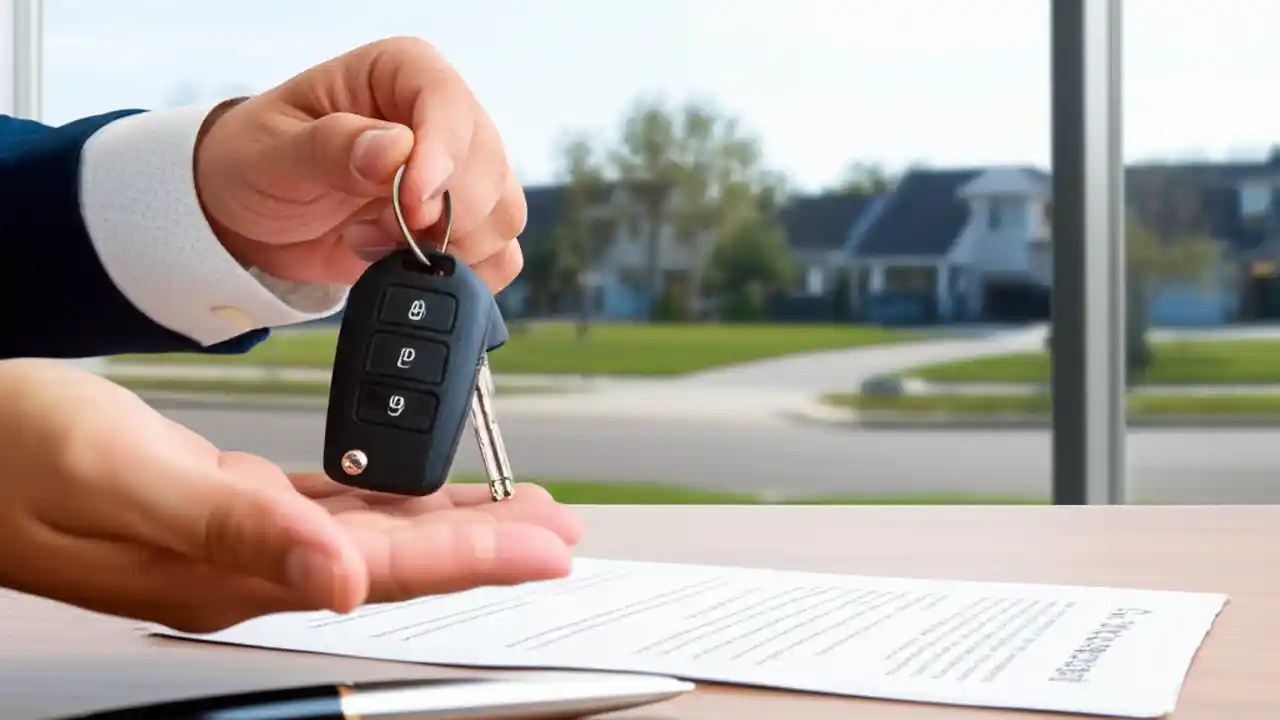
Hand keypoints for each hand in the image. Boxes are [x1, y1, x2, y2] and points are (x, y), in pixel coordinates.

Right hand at [0, 359, 579, 632]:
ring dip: (446, 522)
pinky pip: (327, 508)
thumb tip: (340, 583)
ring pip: (370, 536)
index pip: (382, 571)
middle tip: (558, 530)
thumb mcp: (121, 477)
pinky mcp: (222, 505)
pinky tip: (413, 489)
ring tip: (515, 512)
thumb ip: (232, 530)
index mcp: (231, 568)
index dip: (473, 557)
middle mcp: (244, 565)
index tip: (547, 549)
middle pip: (393, 560)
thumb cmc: (11, 453)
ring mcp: (234, 540)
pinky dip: (383, 498)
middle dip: (484, 545)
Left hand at [193, 36, 524, 290]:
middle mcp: (444, 120)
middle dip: (439, 215)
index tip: (412, 203)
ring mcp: (462, 176)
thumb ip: (330, 148)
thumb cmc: (257, 164)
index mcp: (401, 74)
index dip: (441, 157)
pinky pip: (502, 257)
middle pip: (488, 168)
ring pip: (502, 216)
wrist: (254, 219)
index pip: (447, 103)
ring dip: (448, 249)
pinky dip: (463, 275)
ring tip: (380, 244)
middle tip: (375, 228)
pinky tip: (408, 266)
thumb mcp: (272, 152)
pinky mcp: (466, 228)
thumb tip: (396, 149)